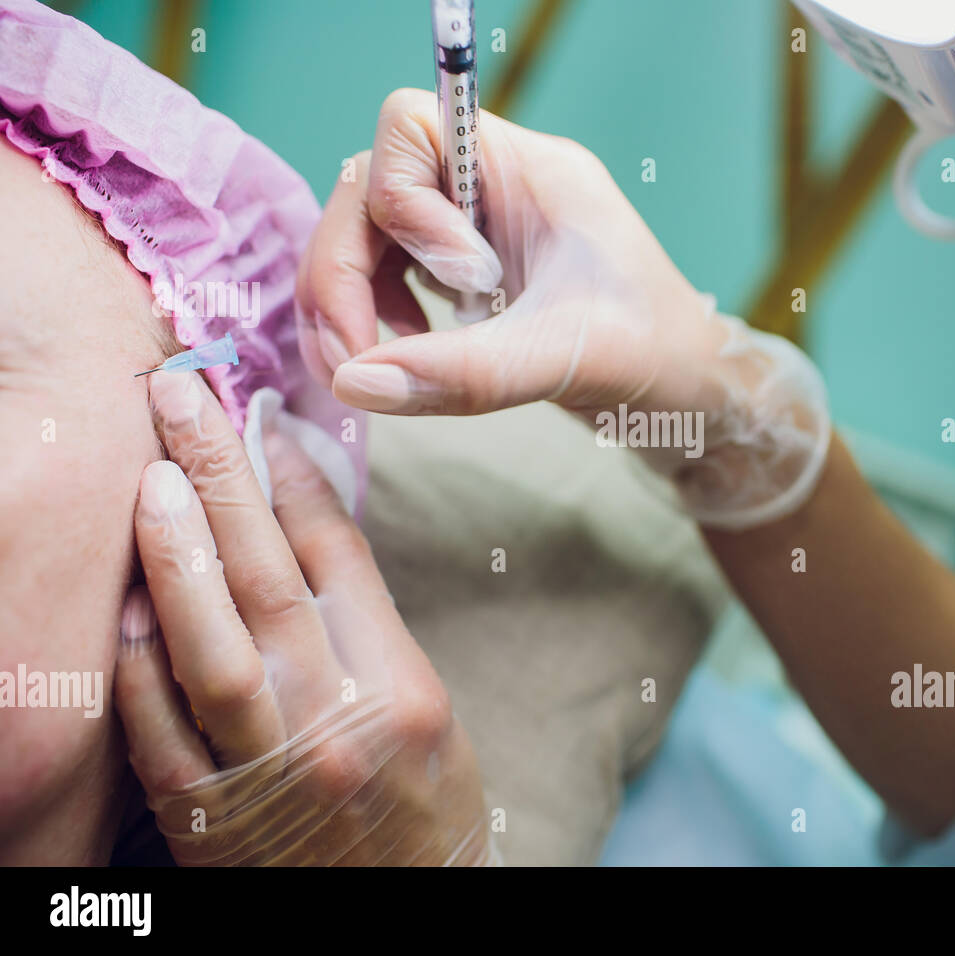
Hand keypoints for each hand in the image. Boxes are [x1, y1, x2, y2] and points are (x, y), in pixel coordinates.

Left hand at [115, 370, 493, 864]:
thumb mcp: (429, 711)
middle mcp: (336, 724)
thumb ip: (369, 625)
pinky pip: (161, 736)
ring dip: (173, 553)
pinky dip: (137, 668)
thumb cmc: (427, 812)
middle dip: (219, 475)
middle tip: (181, 396)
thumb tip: (305, 527)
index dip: (294, 478)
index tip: (261, 419)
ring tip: (148, 475)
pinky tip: (122, 607)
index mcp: (401, 689)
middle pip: (267, 578)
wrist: (407, 920)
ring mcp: (269, 774)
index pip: (338, 558)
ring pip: (210, 647)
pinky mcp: (212, 824)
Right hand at [295, 89, 830, 530]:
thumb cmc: (653, 356)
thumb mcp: (562, 360)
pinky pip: (386, 272)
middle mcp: (491, 186)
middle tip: (355, 358)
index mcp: (526, 170)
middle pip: (368, 187)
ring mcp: (474, 228)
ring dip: (347, 299)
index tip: (460, 286)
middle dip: (344, 270)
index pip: (411, 126)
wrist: (689, 388)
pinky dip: (373, 317)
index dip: (403, 205)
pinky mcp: (465, 270)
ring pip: (366, 233)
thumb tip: (355, 381)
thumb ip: (463, 372)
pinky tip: (404, 362)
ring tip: (371, 368)